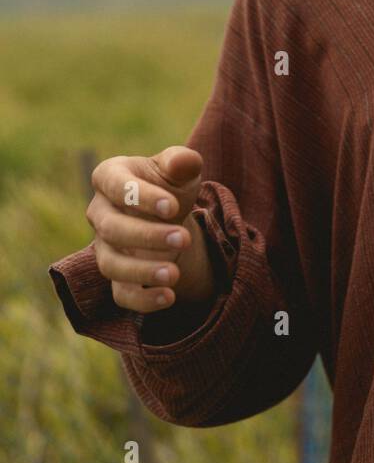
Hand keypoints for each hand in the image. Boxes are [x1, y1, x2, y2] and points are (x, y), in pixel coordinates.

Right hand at [86, 146, 215, 311]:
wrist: (171, 215)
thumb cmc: (170, 184)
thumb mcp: (180, 169)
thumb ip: (182, 161)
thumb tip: (182, 161)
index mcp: (109, 177)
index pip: (114, 185)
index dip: (141, 197)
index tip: (173, 207)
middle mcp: (100, 213)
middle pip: (111, 229)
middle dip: (147, 236)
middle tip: (184, 239)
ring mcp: (105, 247)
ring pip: (111, 265)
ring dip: (142, 271)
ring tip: (175, 274)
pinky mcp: (118, 277)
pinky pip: (121, 294)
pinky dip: (144, 300)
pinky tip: (169, 297)